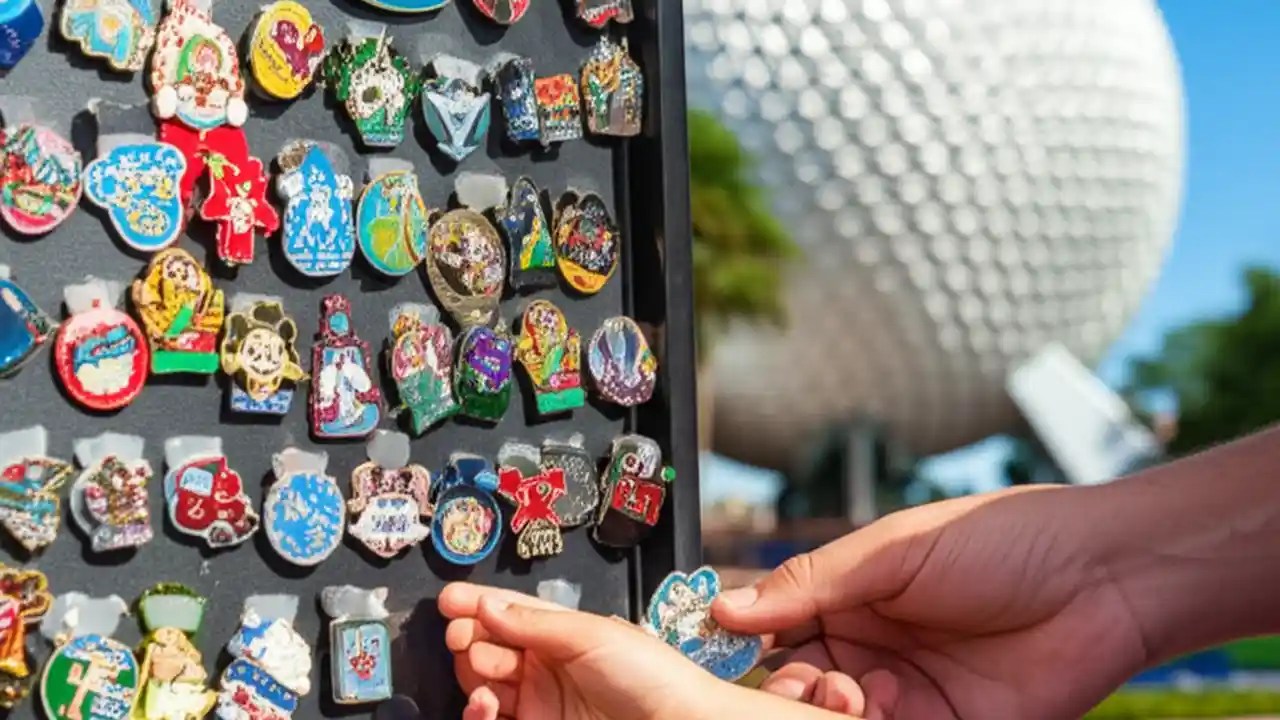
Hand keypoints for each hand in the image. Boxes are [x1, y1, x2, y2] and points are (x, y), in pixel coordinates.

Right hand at [440, 582, 727, 719]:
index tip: (449, 601)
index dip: (479, 604)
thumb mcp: (591, 635)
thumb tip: (488, 604)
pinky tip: (483, 705)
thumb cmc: (650, 674)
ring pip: (486, 685)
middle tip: (463, 636)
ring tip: (482, 672)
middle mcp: (548, 665)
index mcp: (563, 632)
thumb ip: (535, 623)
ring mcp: (541, 702)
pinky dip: (479, 713)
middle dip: (471, 638)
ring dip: (473, 676)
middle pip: (490, 647)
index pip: (511, 612)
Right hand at [714, 486, 1150, 719]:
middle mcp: (872, 648)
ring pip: (835, 719)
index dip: (741, 638)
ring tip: (854, 693)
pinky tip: (887, 708)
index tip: (712, 646)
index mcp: (850, 596)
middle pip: (795, 684)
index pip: (775, 626)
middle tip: (808, 680)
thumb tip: (726, 607)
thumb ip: (810, 584)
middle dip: (787, 689)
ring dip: (829, 711)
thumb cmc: (1002, 541)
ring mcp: (907, 694)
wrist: (1103, 577)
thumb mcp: (891, 552)